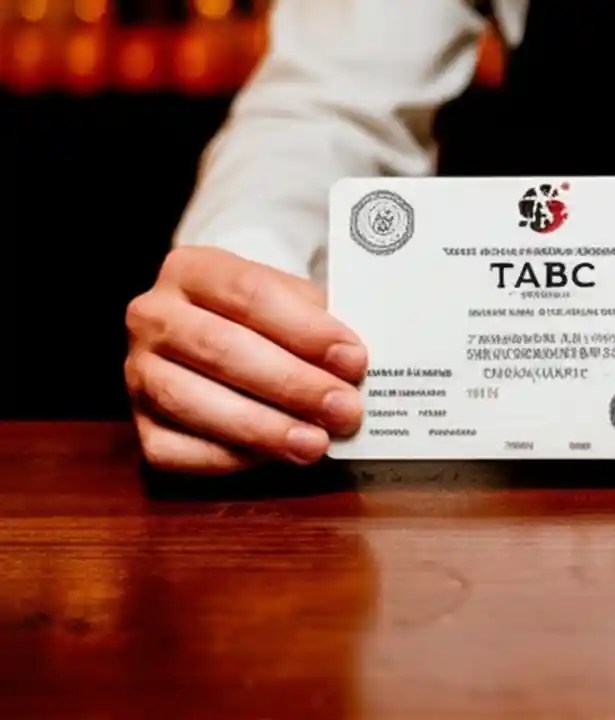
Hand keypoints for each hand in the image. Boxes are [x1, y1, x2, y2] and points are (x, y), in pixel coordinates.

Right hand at [124, 246, 366, 473]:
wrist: (216, 335)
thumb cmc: (267, 319)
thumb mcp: (292, 299)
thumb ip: (319, 321)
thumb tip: (354, 364)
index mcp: (192, 269)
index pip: (249, 293)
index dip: (305, 329)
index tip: (354, 359)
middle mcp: (153, 316)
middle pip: (221, 349)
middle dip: (291, 384)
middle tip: (344, 410)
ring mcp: (137, 370)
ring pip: (191, 400)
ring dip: (262, 427)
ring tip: (316, 443)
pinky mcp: (139, 422)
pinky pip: (174, 448)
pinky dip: (226, 457)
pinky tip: (272, 458)